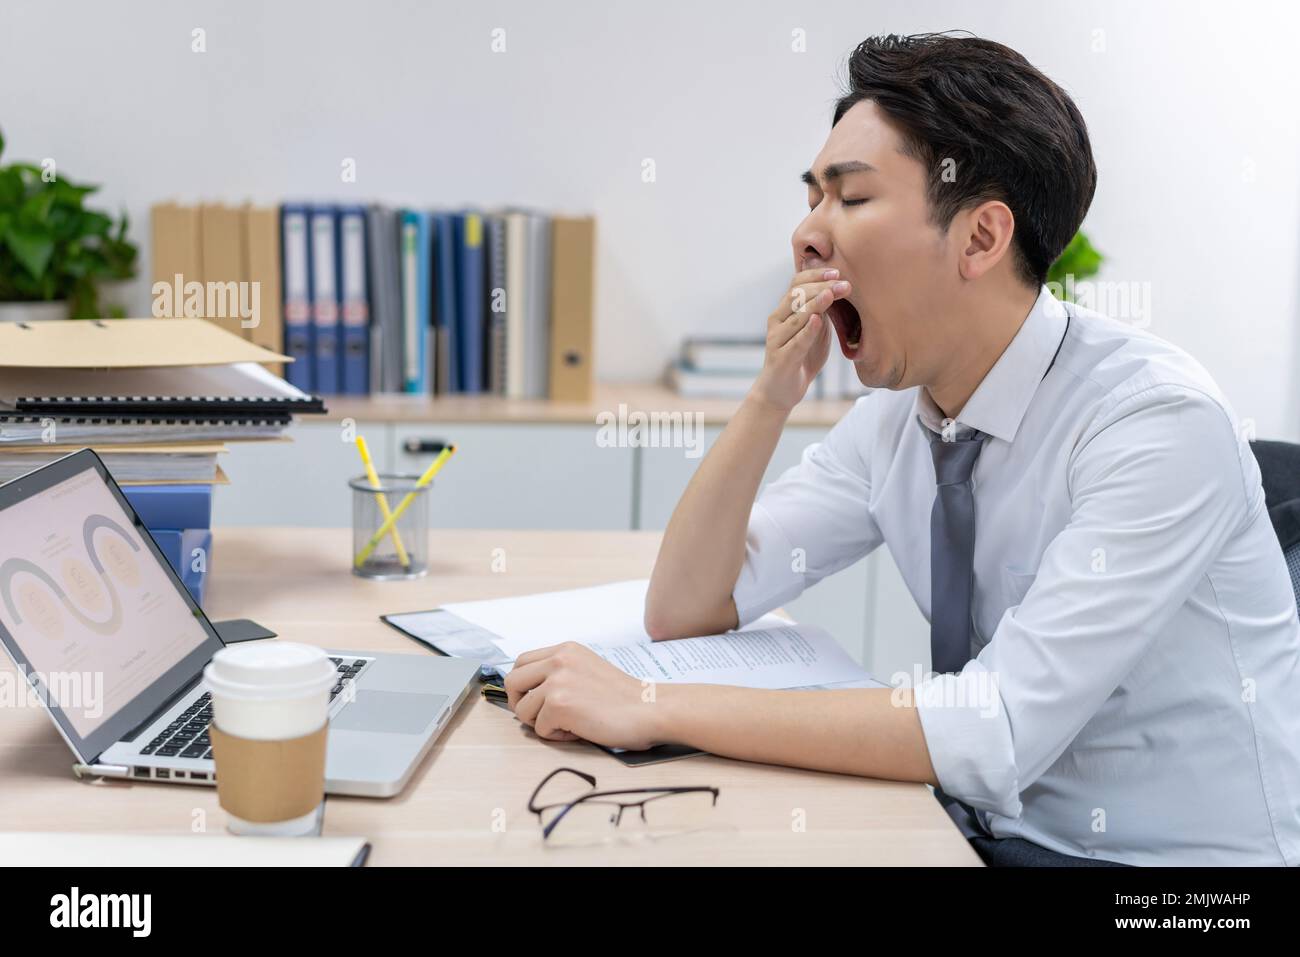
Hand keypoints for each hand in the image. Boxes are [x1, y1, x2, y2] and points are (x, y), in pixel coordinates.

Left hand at [504, 642, 664, 750]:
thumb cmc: (625, 699)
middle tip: (540, 718)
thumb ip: (561, 673)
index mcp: (566, 650)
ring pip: (522, 710)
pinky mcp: (558, 704)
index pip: (521, 662)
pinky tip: (580, 730)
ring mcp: (557, 681)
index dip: (522, 686)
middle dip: (520, 704)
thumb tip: (529, 692)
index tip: (532, 700)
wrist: (651, 709)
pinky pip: (539, 729)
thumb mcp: (588, 670)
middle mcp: (558, 660)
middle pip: (512, 682)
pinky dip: (558, 737)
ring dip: (542, 724)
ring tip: (571, 724)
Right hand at [750, 268, 849, 411]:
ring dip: (816, 303)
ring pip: (796, 316)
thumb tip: (837, 287)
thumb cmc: (801, 357)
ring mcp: (776, 340)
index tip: (837, 272)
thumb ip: (822, 311)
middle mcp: (776, 321)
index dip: (815, 275)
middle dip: (821, 287)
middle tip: (844, 283)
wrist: (781, 391)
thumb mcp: (815, 330)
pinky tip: (817, 320)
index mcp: (784, 311)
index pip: (796, 284)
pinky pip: (795, 342)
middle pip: (796, 295)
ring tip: (832, 294)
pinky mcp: (781, 358)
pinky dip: (807, 330)